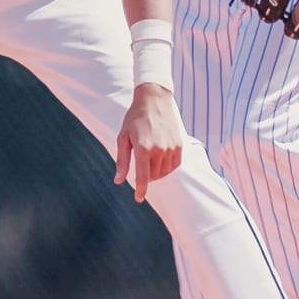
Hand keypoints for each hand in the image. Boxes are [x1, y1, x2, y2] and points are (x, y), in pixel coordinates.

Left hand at [114, 84, 184, 202]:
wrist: (154, 99)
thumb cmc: (135, 118)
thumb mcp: (123, 138)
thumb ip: (122, 161)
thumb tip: (118, 181)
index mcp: (143, 149)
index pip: (143, 178)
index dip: (141, 191)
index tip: (139, 199)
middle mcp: (159, 150)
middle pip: (153, 176)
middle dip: (146, 175)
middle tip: (141, 161)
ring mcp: (171, 147)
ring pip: (164, 172)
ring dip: (156, 171)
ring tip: (150, 157)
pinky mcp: (180, 144)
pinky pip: (174, 164)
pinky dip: (167, 166)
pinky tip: (160, 157)